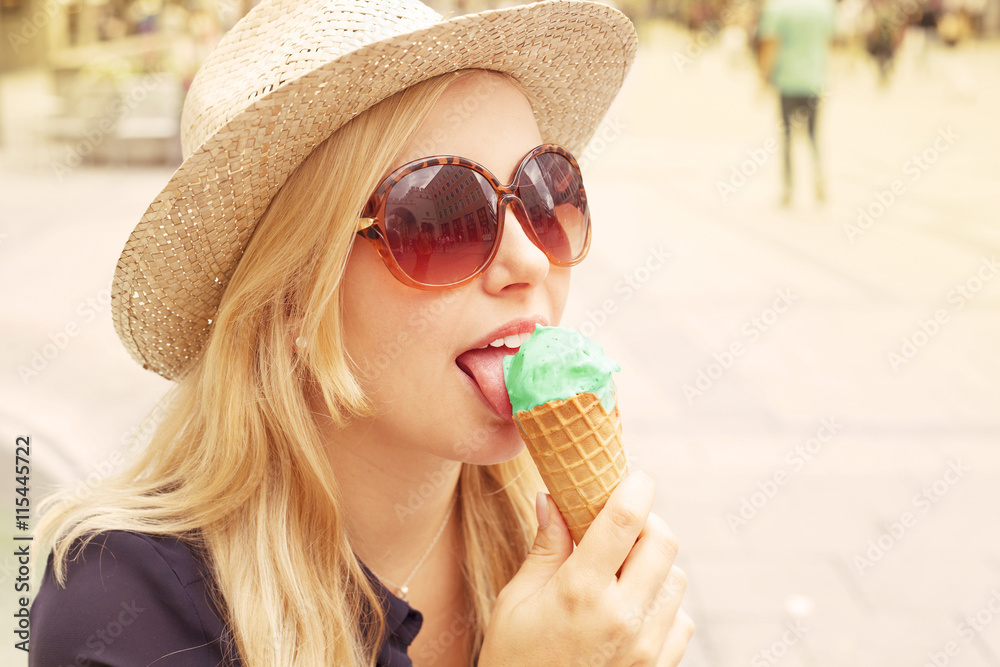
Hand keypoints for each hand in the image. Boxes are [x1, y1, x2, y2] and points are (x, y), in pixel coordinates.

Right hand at [479, 471, 693, 665]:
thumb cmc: (515, 660)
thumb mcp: (517, 599)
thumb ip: (546, 546)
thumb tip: (552, 497)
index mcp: (580, 593)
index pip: (624, 521)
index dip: (635, 486)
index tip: (633, 475)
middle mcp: (622, 618)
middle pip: (663, 540)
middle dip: (646, 523)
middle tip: (621, 527)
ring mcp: (647, 647)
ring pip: (677, 577)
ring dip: (654, 565)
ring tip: (620, 575)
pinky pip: (681, 618)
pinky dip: (663, 604)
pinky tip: (631, 611)